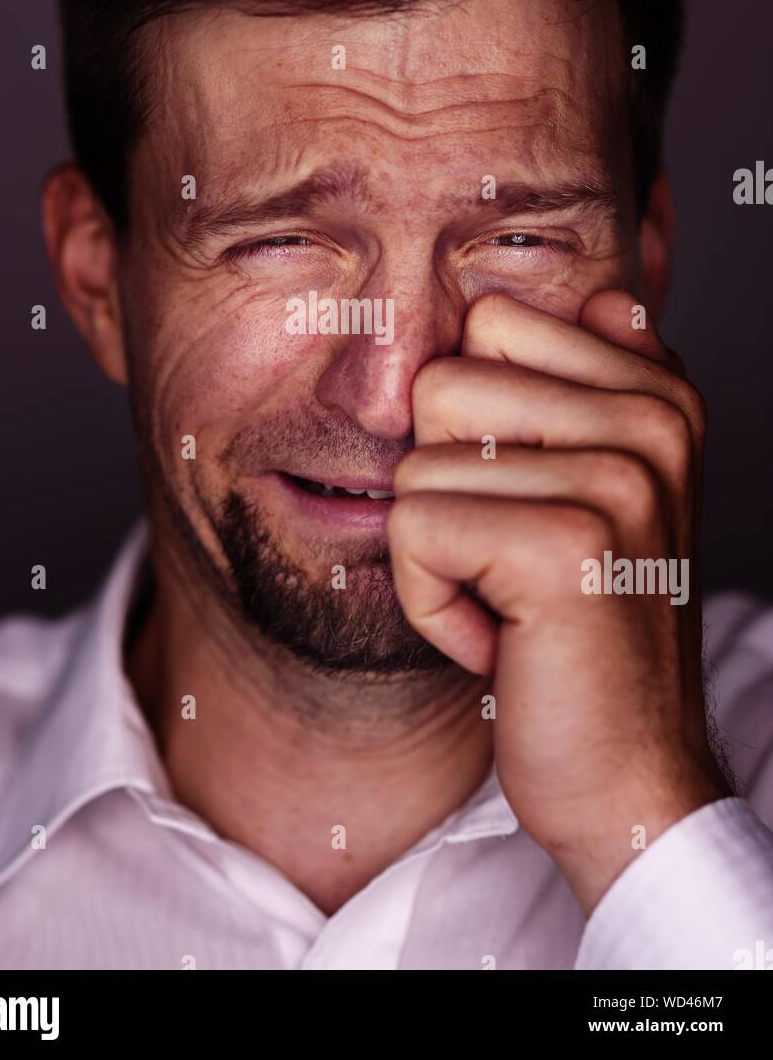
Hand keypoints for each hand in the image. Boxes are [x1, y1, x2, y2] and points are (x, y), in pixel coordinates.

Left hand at [387, 289, 731, 913]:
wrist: (623, 776)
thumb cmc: (581, 631)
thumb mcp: (596, 494)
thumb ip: (591, 389)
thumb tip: (606, 294)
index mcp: (657, 392)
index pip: (489, 318)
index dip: (470, 422)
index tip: (527, 498)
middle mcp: (653, 420)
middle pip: (442, 381)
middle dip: (443, 485)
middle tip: (511, 558)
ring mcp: (620, 477)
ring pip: (418, 461)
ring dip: (435, 551)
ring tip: (508, 597)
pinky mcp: (568, 544)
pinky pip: (414, 528)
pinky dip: (429, 600)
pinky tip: (499, 637)